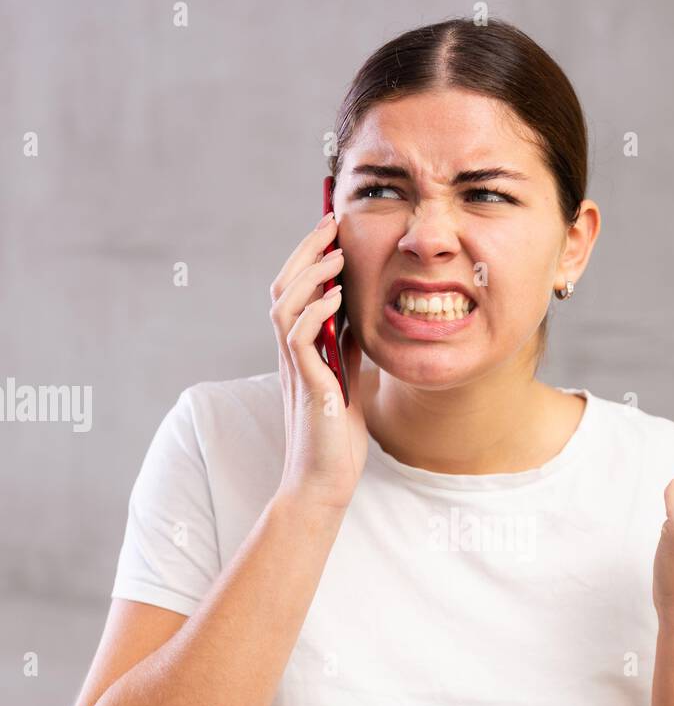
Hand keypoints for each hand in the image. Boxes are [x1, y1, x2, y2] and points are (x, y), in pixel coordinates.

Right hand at [269, 214, 367, 509]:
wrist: (326, 482)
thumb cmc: (337, 440)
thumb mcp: (350, 382)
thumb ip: (348, 351)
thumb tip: (358, 317)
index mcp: (301, 351)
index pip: (295, 291)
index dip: (309, 257)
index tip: (333, 230)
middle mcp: (291, 355)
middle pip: (283, 287)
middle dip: (306, 250)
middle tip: (330, 222)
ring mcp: (295, 369)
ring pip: (283, 304)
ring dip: (309, 273)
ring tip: (336, 253)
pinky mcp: (306, 386)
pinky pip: (298, 336)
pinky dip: (315, 311)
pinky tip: (337, 297)